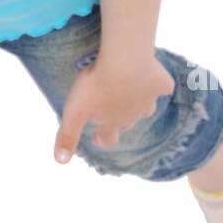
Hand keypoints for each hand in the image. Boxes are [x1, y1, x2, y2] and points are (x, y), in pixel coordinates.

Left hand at [54, 55, 175, 161]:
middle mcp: (131, 115)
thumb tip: (60, 161)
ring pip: (146, 109)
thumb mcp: (74, 111)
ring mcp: (148, 100)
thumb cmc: (95, 85)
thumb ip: (67, 135)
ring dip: (140, 105)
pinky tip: (155, 78)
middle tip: (110, 112)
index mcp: (110, 122)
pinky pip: (163, 87)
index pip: (108, 138)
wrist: (124, 61)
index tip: (96, 136)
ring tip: (133, 96)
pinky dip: (159, 84)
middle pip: (126, 123)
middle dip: (119, 120)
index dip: (102, 139)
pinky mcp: (160, 84)